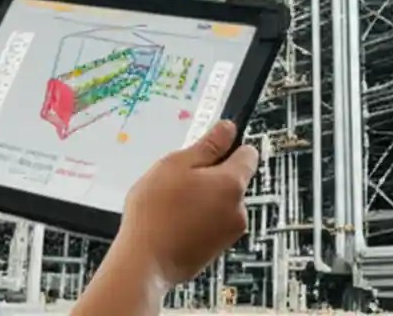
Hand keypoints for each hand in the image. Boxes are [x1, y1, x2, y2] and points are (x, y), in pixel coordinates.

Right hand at [115, 120, 259, 285]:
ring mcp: (229, 233)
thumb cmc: (156, 213)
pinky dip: (198, 220)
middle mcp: (239, 210)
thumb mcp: (175, 165)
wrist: (144, 263)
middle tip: (179, 180)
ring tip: (172, 205)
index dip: (229, 147)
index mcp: (232, 184)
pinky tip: (174, 223)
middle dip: (210, 176)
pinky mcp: (216, 250)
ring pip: (220, 203)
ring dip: (203, 199)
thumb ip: (207, 145)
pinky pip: (212, 224)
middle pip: (232, 180)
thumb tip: (229, 129)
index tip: (209, 149)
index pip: (248, 154)